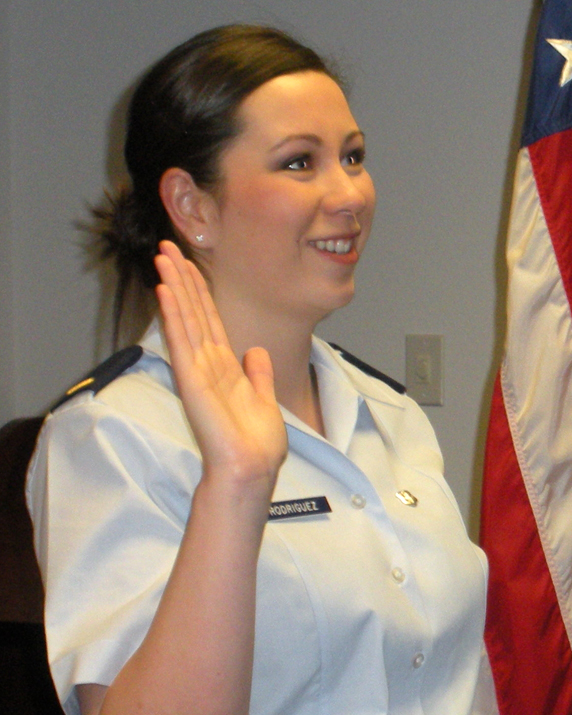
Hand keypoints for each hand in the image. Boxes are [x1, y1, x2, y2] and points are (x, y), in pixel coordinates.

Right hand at [153, 242, 286, 494]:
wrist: (252, 467)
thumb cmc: (256, 442)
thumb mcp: (264, 399)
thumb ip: (258, 374)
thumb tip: (256, 351)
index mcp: (225, 366)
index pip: (210, 318)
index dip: (200, 290)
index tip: (190, 264)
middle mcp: (207, 363)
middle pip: (193, 311)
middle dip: (181, 278)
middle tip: (167, 246)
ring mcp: (197, 369)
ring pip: (184, 317)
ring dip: (173, 285)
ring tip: (163, 256)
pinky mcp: (192, 379)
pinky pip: (182, 339)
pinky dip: (174, 314)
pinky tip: (166, 290)